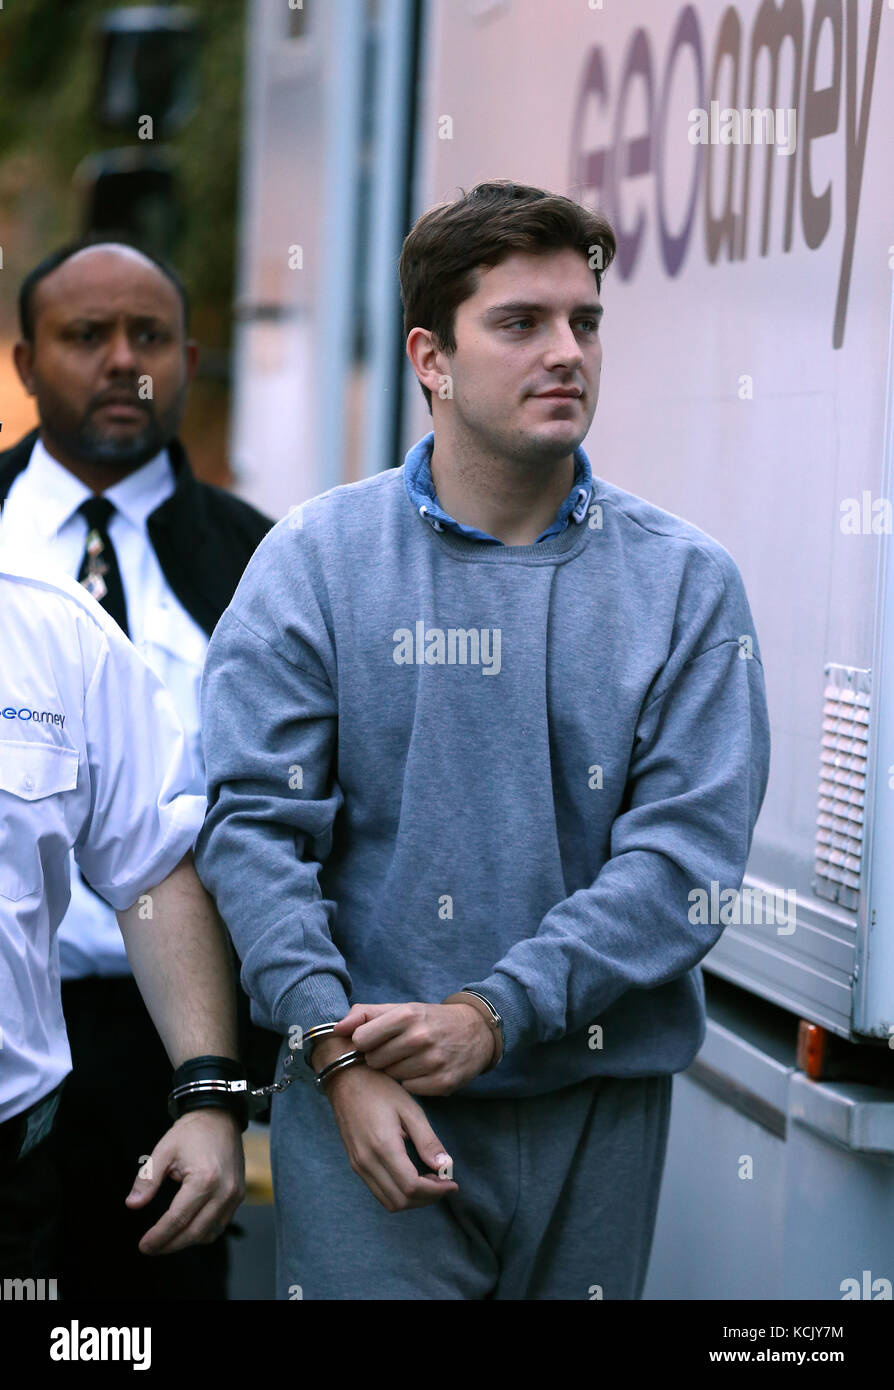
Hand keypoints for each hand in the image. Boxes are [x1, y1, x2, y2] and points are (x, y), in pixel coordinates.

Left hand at [124, 1107, 244, 1254]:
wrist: (220, 1116)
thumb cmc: (191, 1132)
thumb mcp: (164, 1151)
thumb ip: (147, 1179)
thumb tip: (132, 1204)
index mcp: (204, 1179)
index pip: (177, 1219)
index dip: (158, 1236)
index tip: (143, 1245)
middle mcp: (224, 1191)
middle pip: (194, 1233)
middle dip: (170, 1244)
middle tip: (151, 1247)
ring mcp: (234, 1195)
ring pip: (209, 1234)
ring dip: (187, 1241)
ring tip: (167, 1240)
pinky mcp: (239, 1195)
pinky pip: (220, 1224)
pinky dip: (202, 1232)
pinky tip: (186, 1229)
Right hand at [317, 1051, 459, 1211]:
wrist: (346, 1080)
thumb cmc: (380, 1089)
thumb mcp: (410, 1109)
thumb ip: (428, 1140)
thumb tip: (445, 1167)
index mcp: (383, 1147)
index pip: (411, 1187)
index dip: (435, 1191)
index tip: (452, 1184)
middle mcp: (367, 1162)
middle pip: (400, 1201)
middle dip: (426, 1199)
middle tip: (444, 1183)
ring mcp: (358, 1165)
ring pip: (388, 1202)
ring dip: (412, 1199)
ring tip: (430, 1181)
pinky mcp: (355, 1164)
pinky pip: (378, 1190)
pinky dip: (398, 1193)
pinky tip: (412, 1177)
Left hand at [331, 1001, 494, 1095]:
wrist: (476, 1031)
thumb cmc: (430, 1020)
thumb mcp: (402, 1009)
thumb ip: (366, 1014)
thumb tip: (336, 1028)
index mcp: (407, 1015)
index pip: (361, 1039)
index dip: (364, 1042)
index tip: (374, 1041)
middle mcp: (420, 1037)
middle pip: (374, 1061)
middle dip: (380, 1057)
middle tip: (396, 1050)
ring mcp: (433, 1061)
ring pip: (391, 1077)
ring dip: (396, 1071)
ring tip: (411, 1059)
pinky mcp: (443, 1083)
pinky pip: (409, 1090)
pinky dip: (413, 1082)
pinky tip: (423, 1071)